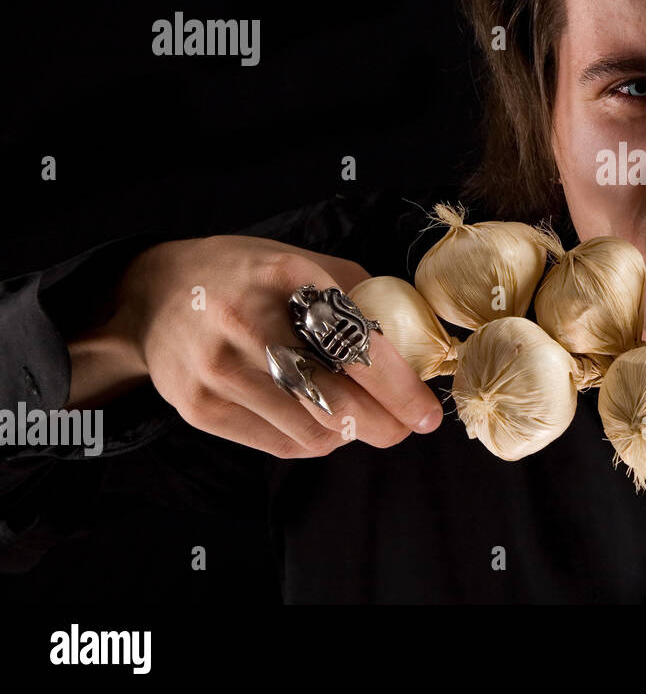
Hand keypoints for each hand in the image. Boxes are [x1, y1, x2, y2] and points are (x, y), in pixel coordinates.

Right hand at [110, 235, 443, 457]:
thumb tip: (415, 343)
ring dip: (349, 434)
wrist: (155, 296)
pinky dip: (313, 441)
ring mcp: (218, 371)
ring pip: (310, 433)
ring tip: (359, 417)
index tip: (427, 412)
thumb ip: (358, 296)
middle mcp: (247, 324)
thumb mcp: (302, 263)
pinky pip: (279, 445)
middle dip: (384, 425)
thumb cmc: (247, 278)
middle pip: (334, 401)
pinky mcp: (200, 409)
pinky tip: (318, 420)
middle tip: (405, 426)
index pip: (355, 345)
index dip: (399, 388)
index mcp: (285, 278)